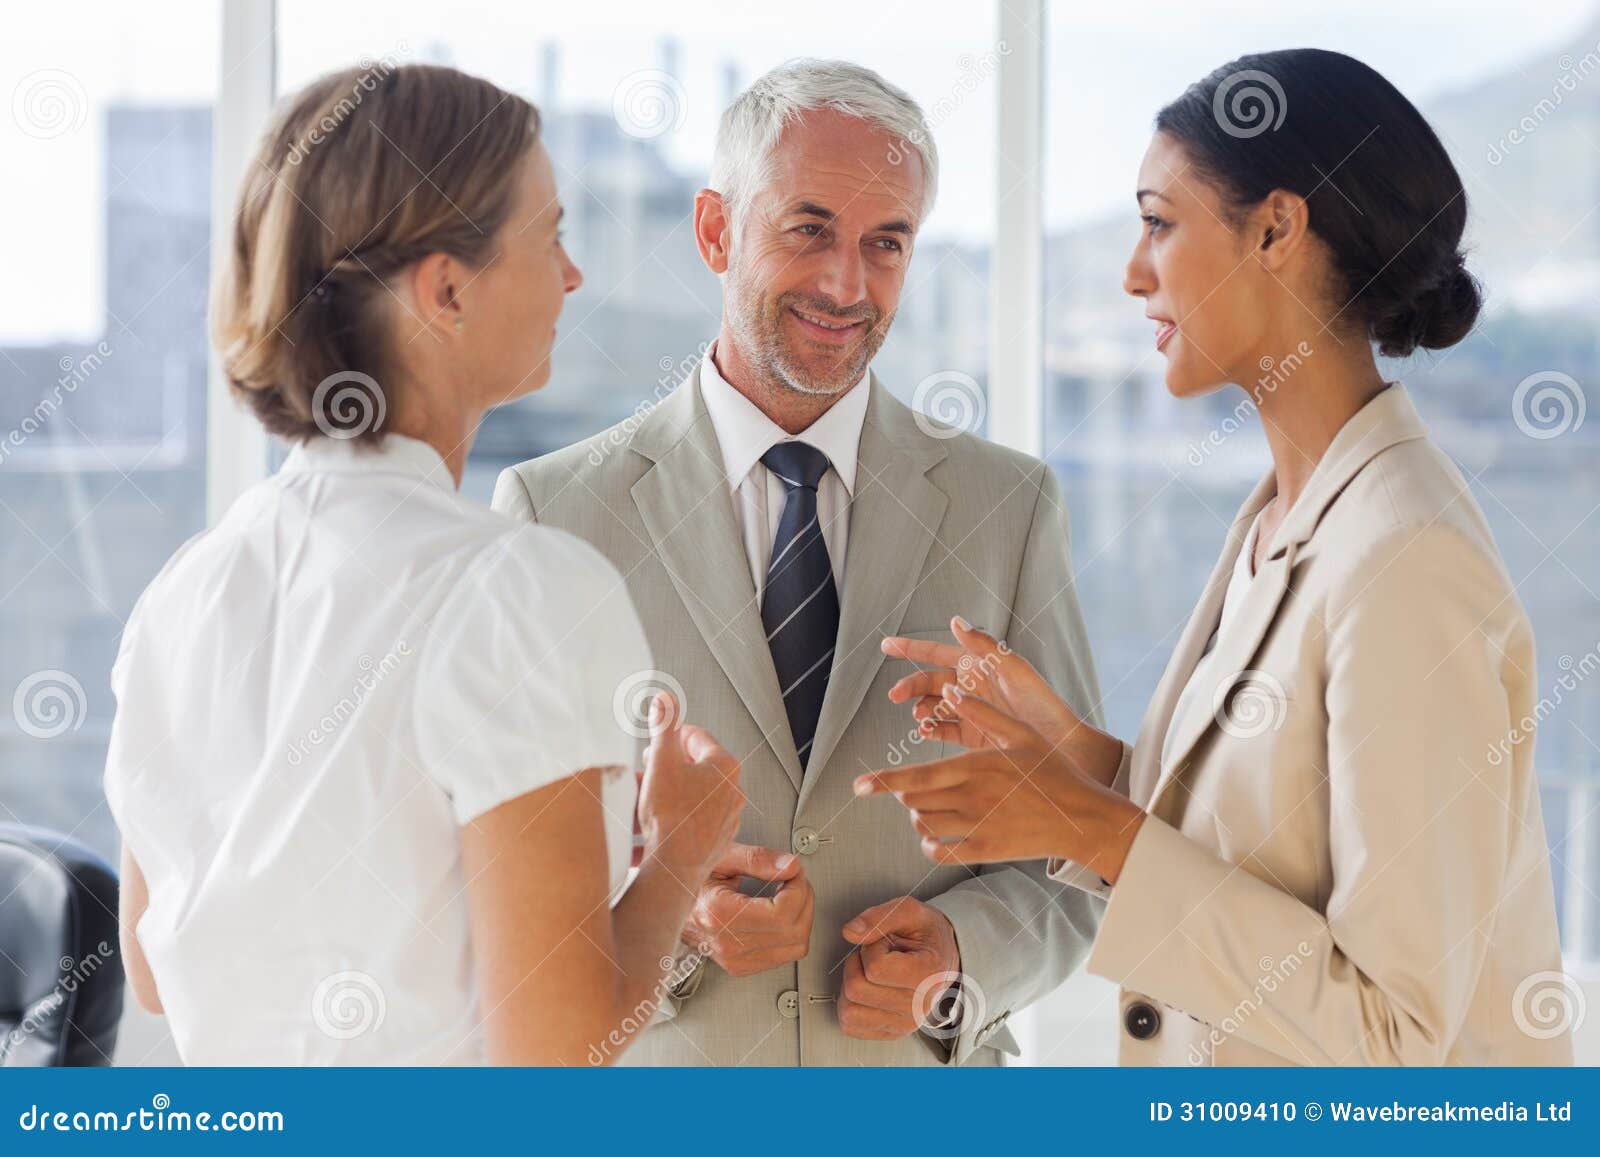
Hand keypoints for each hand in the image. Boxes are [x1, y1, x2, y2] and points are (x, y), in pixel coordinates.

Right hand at [637, 692, 743, 879]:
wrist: (675, 866)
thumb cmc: (672, 817)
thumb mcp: (661, 761)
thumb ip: (664, 726)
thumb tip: (666, 699)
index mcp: (724, 766)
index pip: (697, 737)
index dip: (672, 735)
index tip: (660, 738)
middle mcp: (732, 791)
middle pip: (697, 766)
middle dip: (669, 764)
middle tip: (650, 766)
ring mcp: (726, 817)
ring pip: (695, 794)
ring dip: (672, 790)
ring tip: (646, 795)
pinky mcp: (717, 839)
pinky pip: (695, 818)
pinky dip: (677, 815)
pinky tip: (657, 821)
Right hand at [682, 843, 813, 977]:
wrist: (667, 903)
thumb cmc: (690, 878)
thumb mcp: (720, 856)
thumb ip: (757, 859)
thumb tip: (791, 867)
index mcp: (719, 914)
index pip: (781, 913)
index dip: (798, 887)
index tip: (793, 871)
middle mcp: (726, 943)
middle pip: (794, 930)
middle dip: (804, 898)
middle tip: (793, 878)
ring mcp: (733, 960)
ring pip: (795, 946)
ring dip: (802, 916)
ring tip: (788, 893)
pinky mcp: (739, 966)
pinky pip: (786, 955)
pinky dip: (792, 932)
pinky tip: (781, 913)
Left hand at [837, 897, 960, 1040]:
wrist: (944, 955)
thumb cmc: (928, 934)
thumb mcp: (909, 911)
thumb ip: (878, 917)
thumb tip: (850, 932)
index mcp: (927, 975)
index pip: (874, 969)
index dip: (871, 948)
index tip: (886, 943)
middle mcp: (918, 1006)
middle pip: (856, 990)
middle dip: (857, 965)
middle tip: (876, 956)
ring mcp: (905, 1024)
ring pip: (849, 1012)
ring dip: (852, 986)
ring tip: (871, 974)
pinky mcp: (892, 1032)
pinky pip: (851, 1026)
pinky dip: (851, 1005)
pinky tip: (868, 990)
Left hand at [854, 689, 1145, 881]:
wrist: (1082, 818)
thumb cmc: (1052, 771)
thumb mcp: (1021, 734)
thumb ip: (983, 712)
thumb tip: (953, 689)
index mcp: (975, 767)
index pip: (915, 778)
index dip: (881, 782)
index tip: (857, 786)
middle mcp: (971, 799)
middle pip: (913, 802)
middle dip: (904, 794)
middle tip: (914, 788)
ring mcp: (976, 828)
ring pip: (923, 825)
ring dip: (917, 816)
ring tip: (930, 807)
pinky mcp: (983, 852)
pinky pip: (939, 852)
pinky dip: (930, 844)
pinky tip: (936, 836)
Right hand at [883, 617, 1115, 784]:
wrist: (1060, 745)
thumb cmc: (1042, 704)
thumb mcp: (1014, 670)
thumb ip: (984, 646)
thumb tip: (955, 620)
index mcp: (979, 665)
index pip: (937, 653)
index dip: (911, 648)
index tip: (886, 646)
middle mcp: (971, 686)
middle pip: (930, 681)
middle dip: (910, 686)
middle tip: (896, 696)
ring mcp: (970, 711)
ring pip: (933, 707)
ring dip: (921, 710)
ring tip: (921, 717)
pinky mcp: (973, 735)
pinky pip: (944, 731)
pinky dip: (931, 731)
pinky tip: (926, 732)